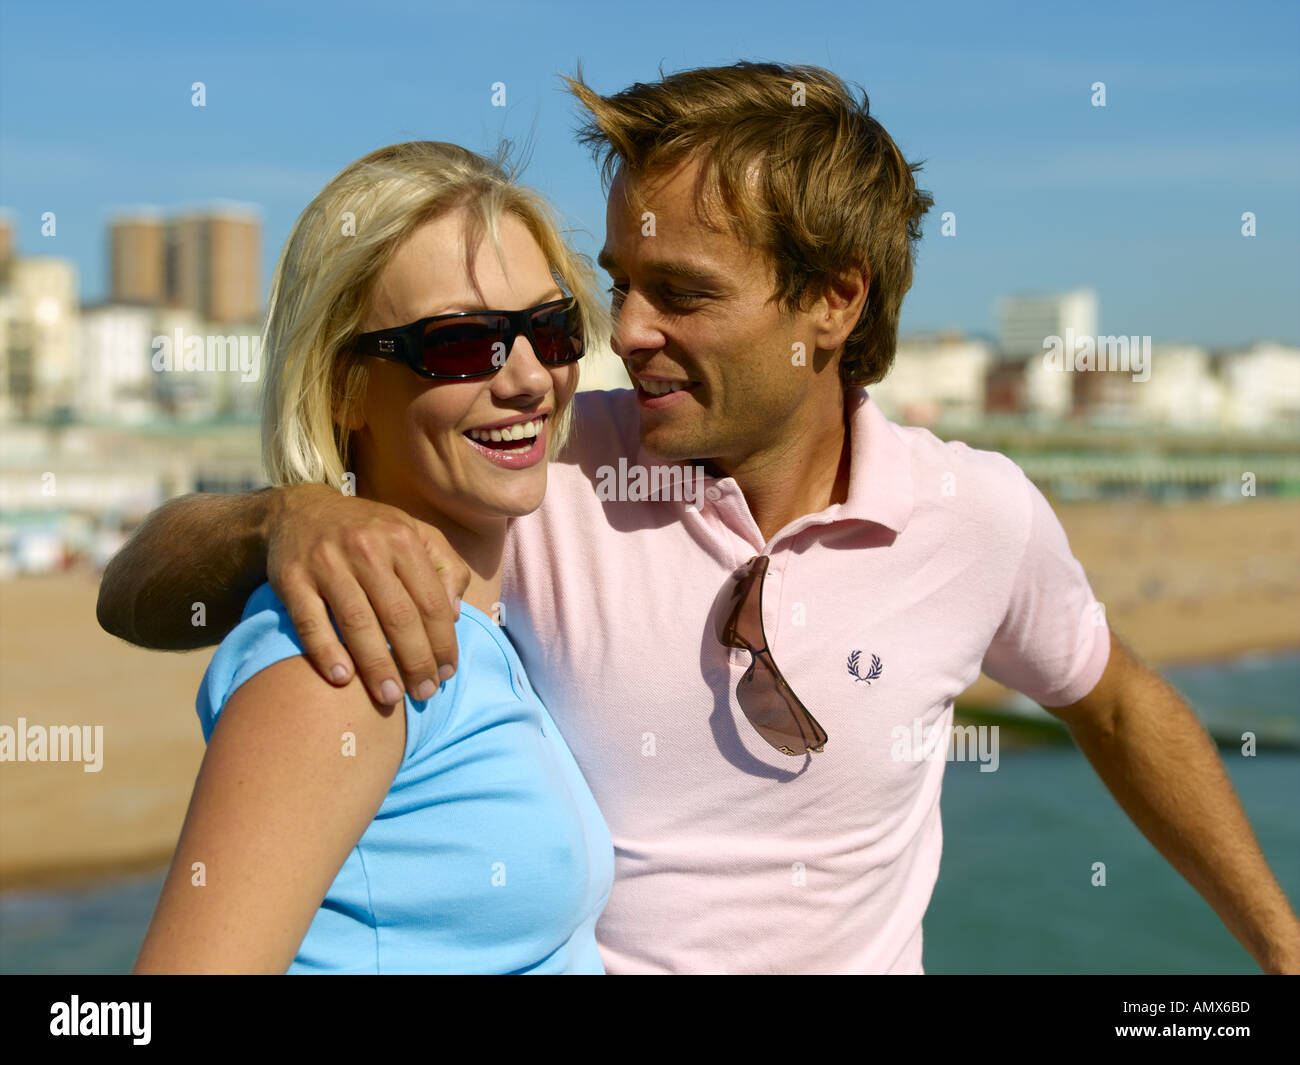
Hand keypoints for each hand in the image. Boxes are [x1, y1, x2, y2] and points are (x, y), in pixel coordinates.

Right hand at [265, 483, 470, 706]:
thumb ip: (445, 566)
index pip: (430, 600)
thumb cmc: (368, 531)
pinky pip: (310, 622)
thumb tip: (456, 614)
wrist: (298, 511)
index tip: (447, 672)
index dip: (442, 642)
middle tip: (424, 693)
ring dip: (376, 666)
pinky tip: (342, 678)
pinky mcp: (291, 579)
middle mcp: (365, 548)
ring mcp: (325, 563)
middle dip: (415, 661)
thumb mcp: (414, 533)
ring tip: (390, 697)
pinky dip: (326, 652)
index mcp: (401, 538)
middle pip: (398, 616)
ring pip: (357, 623)